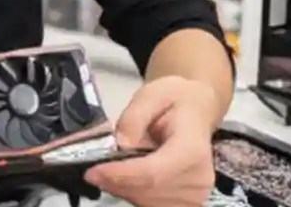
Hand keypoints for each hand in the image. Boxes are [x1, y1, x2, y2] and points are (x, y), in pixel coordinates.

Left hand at [84, 76, 218, 206]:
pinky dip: (132, 192)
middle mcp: (198, 178)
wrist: (195, 111)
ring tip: (112, 167)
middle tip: (92, 169)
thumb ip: (134, 117)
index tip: (93, 171)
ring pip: (146, 202)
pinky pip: (150, 204)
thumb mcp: (152, 94)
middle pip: (146, 191)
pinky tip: (127, 176)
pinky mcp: (186, 204)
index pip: (152, 173)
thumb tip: (120, 143)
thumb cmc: (175, 102)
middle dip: (114, 181)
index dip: (120, 175)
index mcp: (192, 149)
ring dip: (121, 187)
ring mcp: (194, 196)